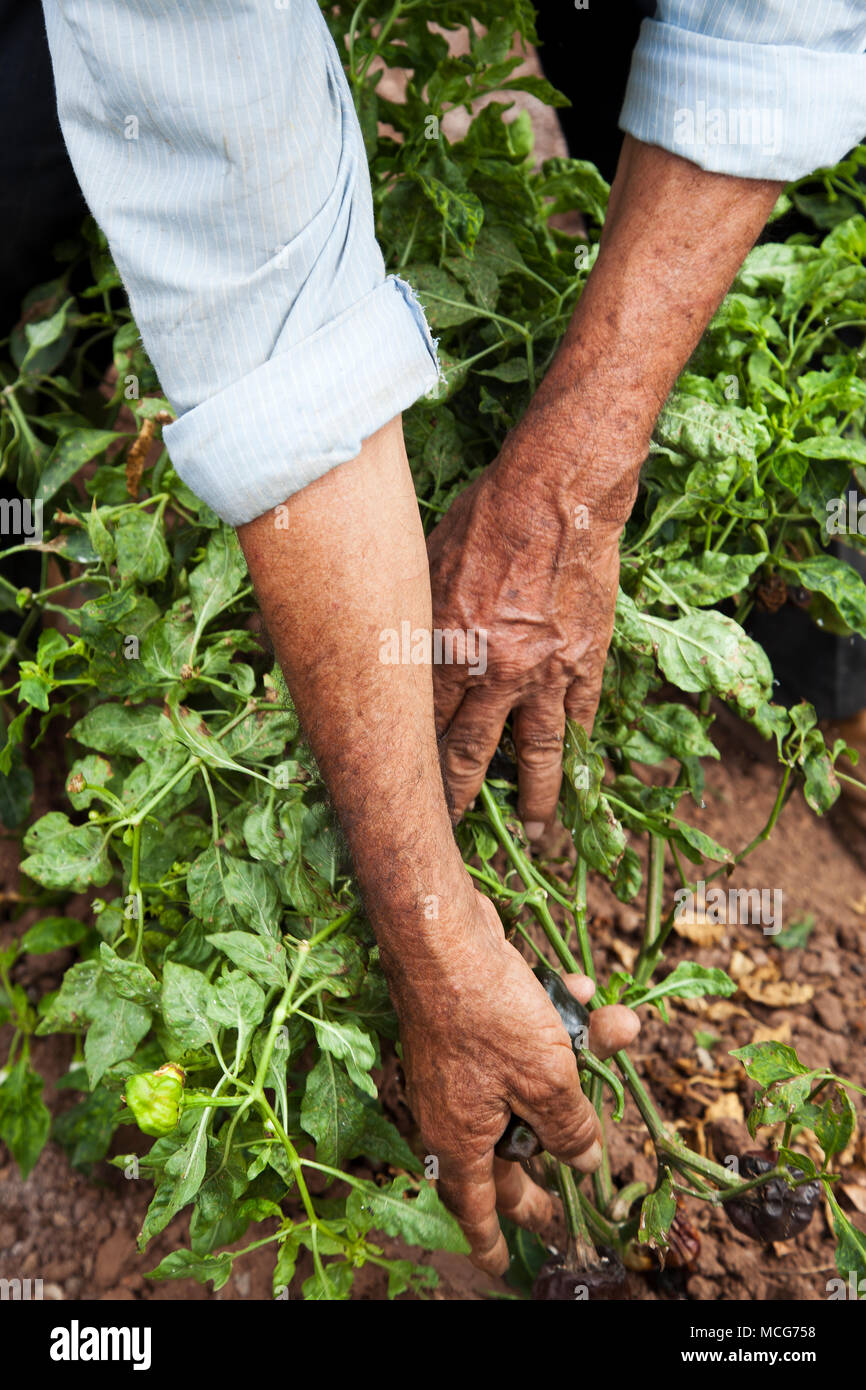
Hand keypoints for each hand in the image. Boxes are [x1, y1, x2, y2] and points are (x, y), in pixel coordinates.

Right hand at [386, 891, 638, 1273]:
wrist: (443, 933)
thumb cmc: (487, 1014)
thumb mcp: (545, 1080)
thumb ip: (570, 1128)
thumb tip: (586, 1161)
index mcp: (462, 1137)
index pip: (477, 1208)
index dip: (492, 1241)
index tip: (505, 1266)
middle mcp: (458, 1106)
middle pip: (513, 1146)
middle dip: (562, 1143)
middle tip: (578, 1181)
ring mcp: (466, 1063)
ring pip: (532, 1079)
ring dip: (581, 1054)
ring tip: (619, 1028)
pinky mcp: (476, 1022)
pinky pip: (526, 1035)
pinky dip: (557, 1016)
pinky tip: (582, 989)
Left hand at [427, 390, 636, 837]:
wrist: (560, 493)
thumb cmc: (483, 518)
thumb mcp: (422, 562)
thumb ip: (408, 618)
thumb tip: (368, 639)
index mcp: (443, 649)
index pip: (419, 725)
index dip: (409, 763)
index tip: (400, 790)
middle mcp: (492, 673)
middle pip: (468, 754)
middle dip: (456, 799)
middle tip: (449, 833)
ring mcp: (544, 673)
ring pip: (535, 754)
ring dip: (531, 797)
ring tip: (532, 829)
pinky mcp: (585, 661)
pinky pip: (580, 718)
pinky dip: (576, 746)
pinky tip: (575, 768)